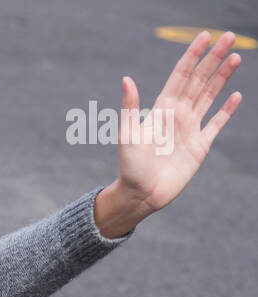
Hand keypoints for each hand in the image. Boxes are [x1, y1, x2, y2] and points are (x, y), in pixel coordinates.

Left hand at [115, 30, 242, 218]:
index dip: (193, 54)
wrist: (140, 195)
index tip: (205, 36)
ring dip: (223, 77)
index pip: (181, 74)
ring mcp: (190, 129)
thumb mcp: (127, 134)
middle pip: (200, 79)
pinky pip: (216, 124)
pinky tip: (236, 96)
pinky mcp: (199, 147)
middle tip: (229, 36)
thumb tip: (126, 79)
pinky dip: (226, 111)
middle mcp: (178, 114)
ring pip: (210, 96)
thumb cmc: (130, 167)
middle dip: (214, 58)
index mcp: (162, 108)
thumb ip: (130, 106)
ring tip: (235, 57)